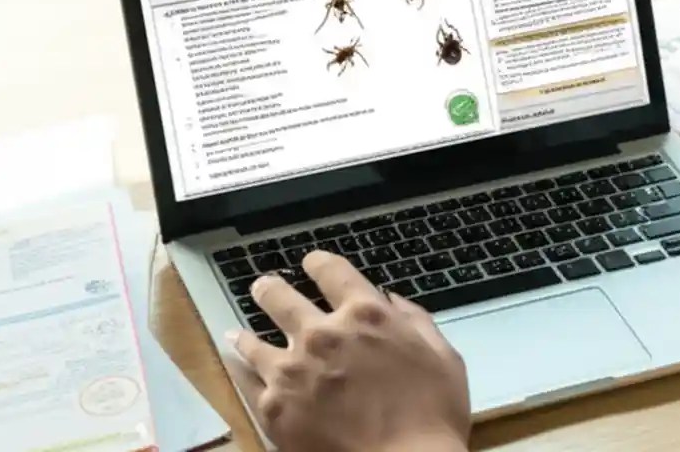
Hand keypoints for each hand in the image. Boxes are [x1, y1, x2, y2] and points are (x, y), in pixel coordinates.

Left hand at [227, 251, 470, 451]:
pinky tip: (236, 367)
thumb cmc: (432, 415)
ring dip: (246, 333)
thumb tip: (392, 300)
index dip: (317, 263)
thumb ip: (415, 321)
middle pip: (279, 296)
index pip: (330, 271)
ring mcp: (292, 370)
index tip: (311, 264)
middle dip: (270, 289)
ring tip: (237, 333)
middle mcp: (322, 333)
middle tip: (264, 288)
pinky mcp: (273, 407)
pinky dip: (240, 371)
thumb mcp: (443, 357)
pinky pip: (245, 381)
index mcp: (366, 314)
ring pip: (253, 340)